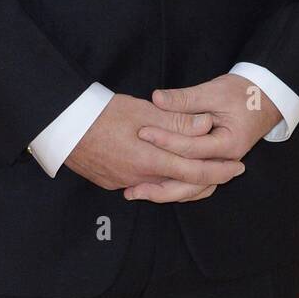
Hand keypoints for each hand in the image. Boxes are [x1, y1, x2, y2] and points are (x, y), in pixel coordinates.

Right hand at [64, 92, 245, 200]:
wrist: (61, 125)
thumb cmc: (100, 112)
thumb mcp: (141, 109)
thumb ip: (175, 120)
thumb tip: (205, 125)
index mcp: (148, 159)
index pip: (193, 171)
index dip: (218, 170)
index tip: (237, 166)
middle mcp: (138, 177)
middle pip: (182, 186)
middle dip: (210, 180)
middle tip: (231, 173)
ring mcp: (123, 182)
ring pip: (164, 188)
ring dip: (188, 183)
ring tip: (206, 175)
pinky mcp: (112, 181)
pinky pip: (144, 186)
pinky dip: (163, 182)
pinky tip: (169, 174)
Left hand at [129, 73, 284, 201]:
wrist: (264, 99)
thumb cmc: (241, 93)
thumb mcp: (213, 91)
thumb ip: (185, 98)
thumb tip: (156, 99)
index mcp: (229, 143)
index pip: (191, 147)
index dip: (166, 139)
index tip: (142, 133)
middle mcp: (227, 161)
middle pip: (191, 181)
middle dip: (161, 184)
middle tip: (132, 184)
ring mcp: (222, 166)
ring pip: (194, 189)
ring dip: (166, 192)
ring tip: (138, 192)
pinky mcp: (216, 165)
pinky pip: (196, 184)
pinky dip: (177, 188)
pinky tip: (156, 188)